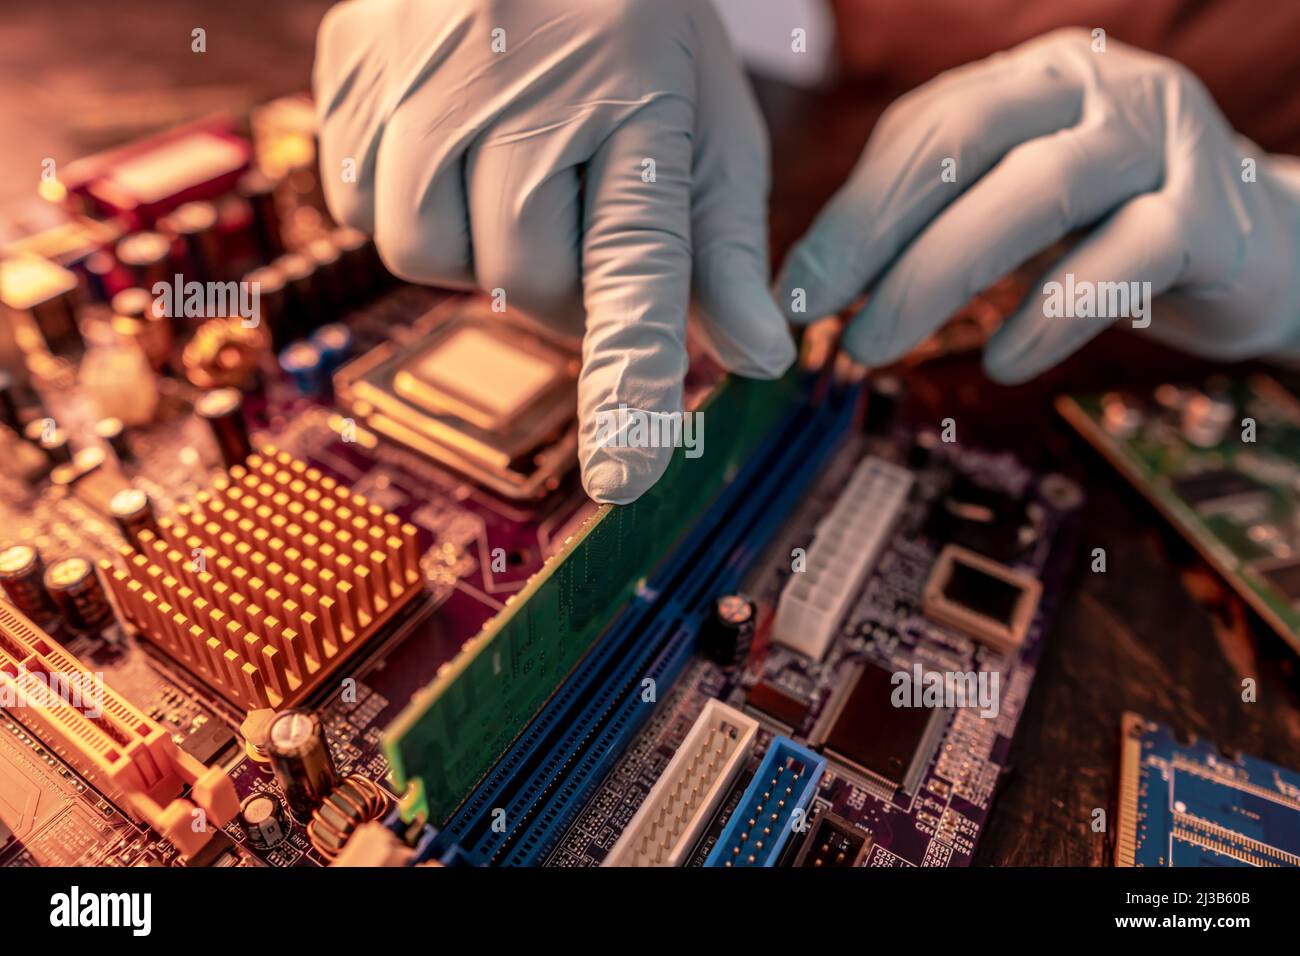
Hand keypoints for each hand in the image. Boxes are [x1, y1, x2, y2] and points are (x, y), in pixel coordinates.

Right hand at [313, 0, 794, 502]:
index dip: (626, 379)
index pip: (633, 269)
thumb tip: (758, 360)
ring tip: (510, 176)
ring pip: (428, 255)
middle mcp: (520, 87)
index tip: (624, 477)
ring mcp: (420, 73)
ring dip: (475, 248)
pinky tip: (446, 150)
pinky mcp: (349, 66)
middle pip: (524, 283)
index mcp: (637, 100)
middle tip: (580, 215)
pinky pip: (360, 208)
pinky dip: (409, 206)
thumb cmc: (638, 25)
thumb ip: (724, 246)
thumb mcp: (706, 120)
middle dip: (562, 283)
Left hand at [777, 28, 1299, 382]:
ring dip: (940, 275)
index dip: (850, 209)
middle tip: (820, 313)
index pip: (922, 128)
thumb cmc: (1109, 228)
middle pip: (968, 143)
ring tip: (875, 345)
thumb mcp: (1014, 205)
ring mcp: (1161, 142)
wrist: (1261, 246)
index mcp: (1032, 81)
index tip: (795, 285)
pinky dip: (1050, 314)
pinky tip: (999, 362)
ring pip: (1039, 194)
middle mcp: (1096, 90)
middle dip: (877, 231)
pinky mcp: (1212, 214)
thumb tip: (812, 283)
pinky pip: (1122, 260)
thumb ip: (933, 218)